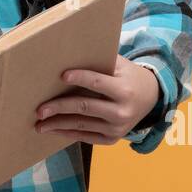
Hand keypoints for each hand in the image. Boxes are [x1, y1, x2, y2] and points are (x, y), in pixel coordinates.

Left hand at [34, 54, 159, 144]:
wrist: (151, 98)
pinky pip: (86, 137)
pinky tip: (53, 130)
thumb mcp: (120, 65)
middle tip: (40, 110)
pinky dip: (68, 134)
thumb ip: (99, 61)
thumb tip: (70, 53)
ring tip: (39, 124)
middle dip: (59, 108)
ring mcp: (116, 128)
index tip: (62, 75)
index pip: (98, 83)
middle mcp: (121, 111)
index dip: (80, 78)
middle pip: (84, 107)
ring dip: (58, 125)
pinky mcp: (112, 139)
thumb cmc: (128, 76)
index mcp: (123, 90)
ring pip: (81, 125)